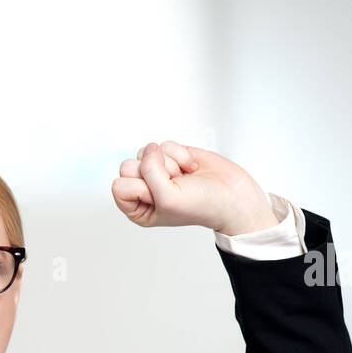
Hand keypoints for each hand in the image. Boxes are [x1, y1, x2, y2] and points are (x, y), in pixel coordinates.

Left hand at [111, 141, 279, 234]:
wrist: (231, 197)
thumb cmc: (202, 206)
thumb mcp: (167, 198)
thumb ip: (149, 172)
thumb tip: (150, 148)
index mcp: (136, 208)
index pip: (120, 186)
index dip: (143, 187)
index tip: (162, 196)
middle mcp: (143, 189)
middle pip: (128, 166)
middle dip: (155, 172)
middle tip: (173, 184)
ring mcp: (157, 170)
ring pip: (146, 153)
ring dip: (170, 163)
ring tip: (183, 177)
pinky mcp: (171, 155)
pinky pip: (164, 144)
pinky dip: (180, 154)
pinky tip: (190, 168)